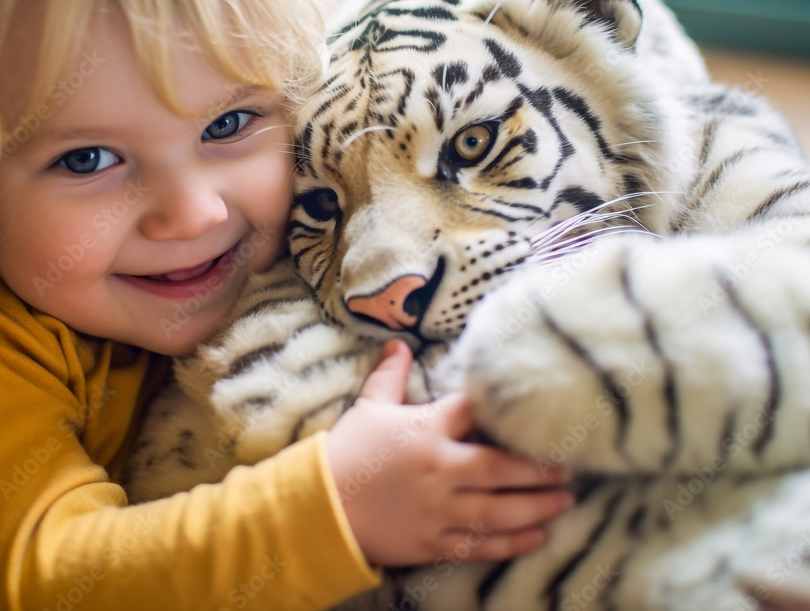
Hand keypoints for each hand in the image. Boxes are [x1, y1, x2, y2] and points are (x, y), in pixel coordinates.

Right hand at [326, 339, 573, 566]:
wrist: (317, 507)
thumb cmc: (344, 453)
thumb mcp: (368, 408)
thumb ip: (389, 376)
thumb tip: (398, 343)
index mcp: (426, 430)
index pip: (474, 413)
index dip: (505, 412)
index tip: (534, 414)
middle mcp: (440, 469)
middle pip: (503, 467)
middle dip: (541, 469)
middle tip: (569, 468)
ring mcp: (439, 509)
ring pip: (500, 510)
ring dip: (538, 506)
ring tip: (565, 501)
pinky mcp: (433, 541)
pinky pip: (480, 544)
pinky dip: (511, 544)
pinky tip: (538, 537)